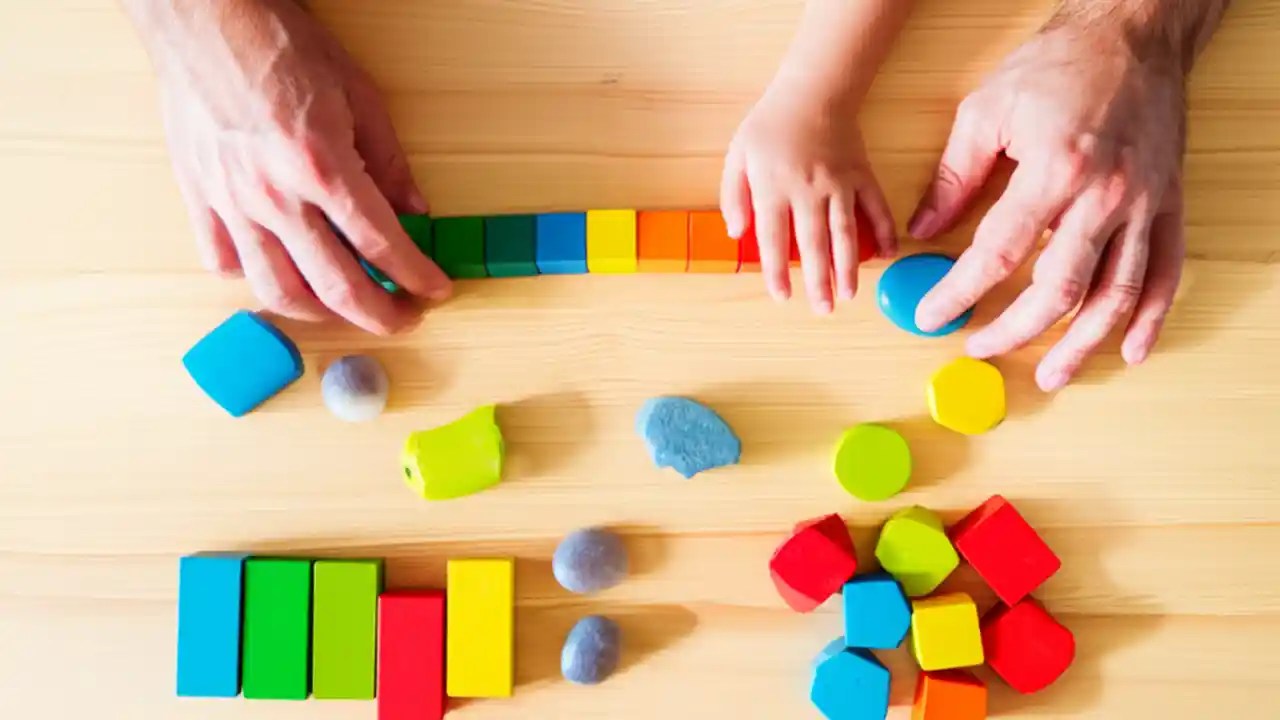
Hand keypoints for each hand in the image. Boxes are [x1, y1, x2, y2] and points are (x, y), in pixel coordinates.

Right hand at [138, 0, 450, 332]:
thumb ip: (388, 160)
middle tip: (402, 318)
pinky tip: (279, 272)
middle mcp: (275, 196)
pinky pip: (223, 260)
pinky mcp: (198, 198)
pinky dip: (252, 278)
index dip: (417, 276)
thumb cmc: (279, 44)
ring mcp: (231, 203)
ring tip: (345, 309)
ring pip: (276, 291)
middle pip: (335, 286)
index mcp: (322, 167)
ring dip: (319, 315)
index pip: (382, 245)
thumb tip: (413, 209)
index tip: (436, 290)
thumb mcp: (357, 94)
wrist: (204, 17)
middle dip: (379, 314)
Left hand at [721, 80, 896, 313]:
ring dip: (848, 267)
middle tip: (822, 310)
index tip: (782, 296)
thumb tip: (737, 234)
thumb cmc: (770, 126)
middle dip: (818, 281)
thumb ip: (733, 196)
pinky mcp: (862, 175)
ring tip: (849, 295)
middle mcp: (808, 190)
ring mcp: (839, 184)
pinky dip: (884, 231)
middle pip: (814, 244)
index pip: (773, 239)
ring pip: (845, 233)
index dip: (777, 271)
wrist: (814, 91)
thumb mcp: (737, 155)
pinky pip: (876, 207)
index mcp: (774, 187)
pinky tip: (887, 256)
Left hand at [909, 19, 1188, 389]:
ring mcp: (1144, 204)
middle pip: (1058, 289)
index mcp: (1055, 171)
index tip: (932, 315)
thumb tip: (923, 230)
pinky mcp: (1170, 204)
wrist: (1133, 33)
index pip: (998, 254)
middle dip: (1014, 329)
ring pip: (1115, 294)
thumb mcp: (986, 111)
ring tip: (1051, 374)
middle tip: (979, 346)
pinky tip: (1129, 348)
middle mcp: (1106, 196)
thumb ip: (953, 177)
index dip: (959, 293)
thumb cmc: (1058, 66)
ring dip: (1082, 343)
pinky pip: (1165, 272)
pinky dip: (1150, 316)